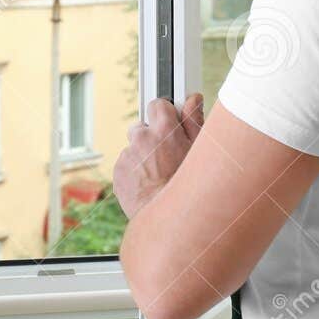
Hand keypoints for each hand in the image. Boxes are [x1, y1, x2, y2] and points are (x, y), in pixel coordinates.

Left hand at [113, 93, 203, 218]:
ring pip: (134, 149)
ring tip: (158, 175)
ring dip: (142, 157)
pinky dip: (134, 173)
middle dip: (151, 138)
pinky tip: (149, 184)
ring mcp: (127, 155)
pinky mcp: (118, 172)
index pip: (158, 104)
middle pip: (142, 127)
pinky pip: (126, 166)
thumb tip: (191, 99)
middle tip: (166, 156)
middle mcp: (142, 138)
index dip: (165, 115)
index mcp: (164, 128)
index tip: (170, 126)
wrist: (169, 218)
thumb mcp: (199, 150)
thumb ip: (194, 120)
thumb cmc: (190, 185)